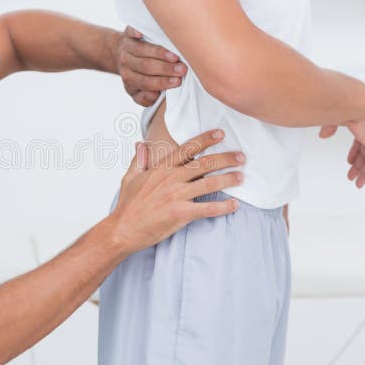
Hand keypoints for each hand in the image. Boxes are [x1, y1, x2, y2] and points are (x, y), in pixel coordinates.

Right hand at [109, 129, 242, 253]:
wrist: (123, 230)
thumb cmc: (127, 205)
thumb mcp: (129, 178)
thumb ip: (138, 160)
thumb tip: (140, 144)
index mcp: (160, 169)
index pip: (187, 149)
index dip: (205, 140)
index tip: (220, 134)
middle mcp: (170, 179)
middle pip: (204, 164)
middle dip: (225, 158)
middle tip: (241, 157)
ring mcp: (176, 196)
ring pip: (209, 183)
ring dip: (229, 179)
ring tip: (242, 177)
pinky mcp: (181, 214)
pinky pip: (207, 209)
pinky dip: (223, 207)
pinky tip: (234, 205)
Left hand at [113, 26, 186, 106]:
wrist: (122, 53)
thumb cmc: (138, 74)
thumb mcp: (138, 91)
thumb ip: (146, 98)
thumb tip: (154, 95)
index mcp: (129, 79)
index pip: (145, 82)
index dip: (161, 82)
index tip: (177, 82)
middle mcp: (126, 63)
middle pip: (145, 66)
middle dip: (165, 69)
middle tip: (182, 69)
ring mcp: (127, 47)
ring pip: (142, 50)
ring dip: (159, 53)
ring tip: (175, 57)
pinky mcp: (128, 34)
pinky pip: (130, 32)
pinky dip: (135, 32)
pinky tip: (141, 33)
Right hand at [319, 98, 364, 188]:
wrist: (351, 101)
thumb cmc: (340, 105)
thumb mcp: (331, 118)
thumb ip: (329, 127)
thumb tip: (323, 136)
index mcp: (361, 125)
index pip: (360, 143)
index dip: (354, 154)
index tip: (349, 163)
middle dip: (360, 166)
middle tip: (354, 177)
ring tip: (361, 184)